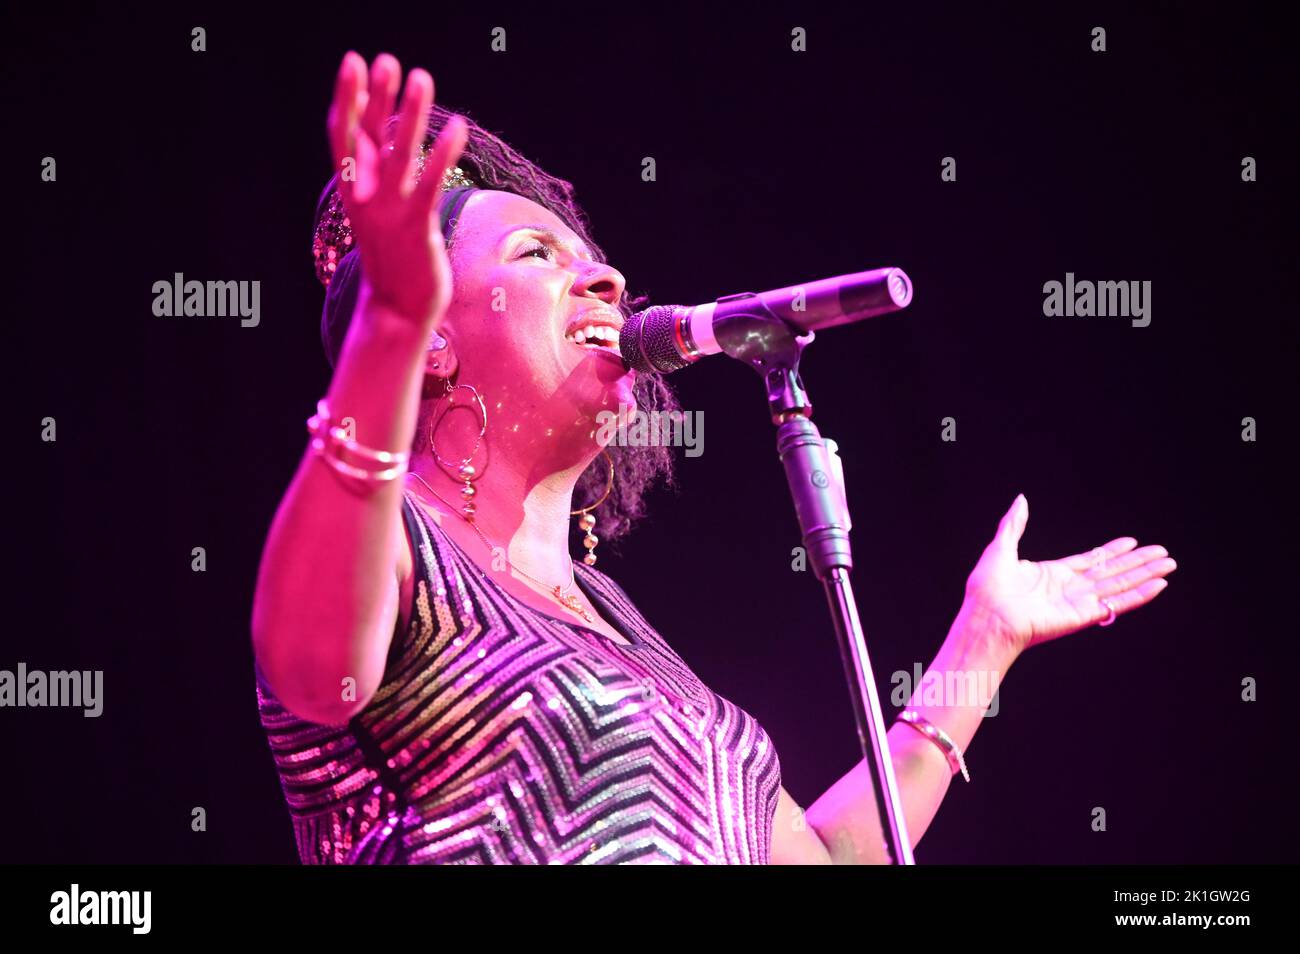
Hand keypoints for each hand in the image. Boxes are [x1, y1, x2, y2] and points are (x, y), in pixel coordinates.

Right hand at [326, 51, 467, 325]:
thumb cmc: (391, 259)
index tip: (352, 63)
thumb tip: (377, 139)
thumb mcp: (374, 214)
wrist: (396, 311)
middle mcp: (366, 197)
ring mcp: (391, 212)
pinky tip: (456, 127)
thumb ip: (374, 177)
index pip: (342, 136)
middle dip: (376, 96)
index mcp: (353, 191)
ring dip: (410, 114)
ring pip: (399, 154)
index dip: (346, 98)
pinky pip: (431, 184)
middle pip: (367, 137)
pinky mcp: (418, 228)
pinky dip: (443, 154)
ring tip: (421, 78)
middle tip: (383, 59)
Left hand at [963, 494, 1175, 657]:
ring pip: (1120, 585)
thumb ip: (1014, 524)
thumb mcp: (1001, 548)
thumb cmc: (987, 589)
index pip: (1091, 560)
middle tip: (1163, 553)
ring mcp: (1078, 602)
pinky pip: (1117, 604)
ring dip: (1145, 575)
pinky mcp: (1084, 615)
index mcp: (1052, 574)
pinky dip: (1139, 595)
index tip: (1132, 541)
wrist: (986, 618)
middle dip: (1138, 562)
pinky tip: (1159, 585)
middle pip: (1112, 572)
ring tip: (1169, 565)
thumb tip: (1021, 500)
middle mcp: (1069, 589)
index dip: (1112, 551)